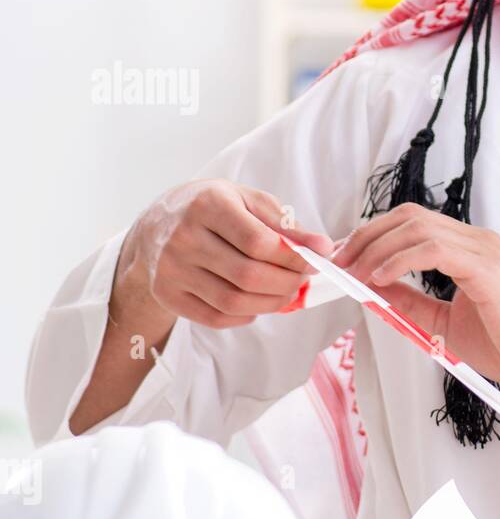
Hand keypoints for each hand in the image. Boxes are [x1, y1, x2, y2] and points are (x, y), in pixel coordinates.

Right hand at [122, 180, 334, 329]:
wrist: (157, 225)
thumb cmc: (212, 208)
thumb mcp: (248, 201)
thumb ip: (285, 224)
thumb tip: (322, 248)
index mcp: (208, 205)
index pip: (259, 242)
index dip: (293, 258)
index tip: (313, 261)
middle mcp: (184, 237)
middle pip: (248, 276)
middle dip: (287, 284)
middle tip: (301, 281)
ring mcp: (171, 269)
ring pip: (233, 301)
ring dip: (271, 304)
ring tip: (285, 293)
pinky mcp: (167, 294)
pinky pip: (215, 317)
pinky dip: (245, 315)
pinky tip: (256, 302)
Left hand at [331, 203, 499, 397]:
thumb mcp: (444, 323)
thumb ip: (411, 303)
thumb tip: (373, 289)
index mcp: (470, 249)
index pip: (412, 223)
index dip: (374, 236)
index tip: (346, 260)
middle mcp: (476, 240)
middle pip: (408, 216)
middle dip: (367, 236)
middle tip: (340, 263)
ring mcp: (483, 250)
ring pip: (416, 227)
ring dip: (377, 248)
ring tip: (355, 274)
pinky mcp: (485, 267)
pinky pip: (432, 249)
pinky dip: (399, 260)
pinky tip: (381, 279)